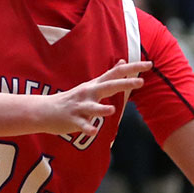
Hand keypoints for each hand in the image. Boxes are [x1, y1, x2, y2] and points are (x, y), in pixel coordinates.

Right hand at [35, 60, 149, 135]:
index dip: (133, 68)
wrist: (44, 111)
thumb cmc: (71, 99)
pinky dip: (87, 128)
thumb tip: (122, 61)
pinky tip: (93, 131)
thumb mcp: (90, 85)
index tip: (150, 63)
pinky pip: (82, 125)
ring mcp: (80, 107)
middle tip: (141, 81)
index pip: (116, 73)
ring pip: (92, 108)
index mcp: (94, 85)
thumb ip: (108, 75)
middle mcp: (88, 93)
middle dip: (124, 84)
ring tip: (111, 111)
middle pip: (108, 86)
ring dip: (101, 109)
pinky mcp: (73, 120)